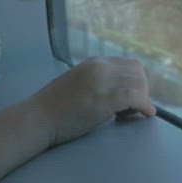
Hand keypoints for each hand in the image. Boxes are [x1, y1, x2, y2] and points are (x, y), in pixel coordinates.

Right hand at [29, 57, 156, 146]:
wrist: (36, 119)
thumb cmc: (54, 108)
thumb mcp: (79, 83)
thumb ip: (98, 81)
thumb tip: (122, 91)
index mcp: (94, 63)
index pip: (130, 65)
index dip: (137, 82)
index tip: (132, 98)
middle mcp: (100, 67)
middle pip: (138, 73)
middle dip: (142, 90)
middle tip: (131, 109)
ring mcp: (102, 82)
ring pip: (139, 85)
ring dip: (142, 100)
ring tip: (128, 115)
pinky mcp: (104, 99)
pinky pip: (136, 98)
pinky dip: (145, 106)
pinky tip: (145, 114)